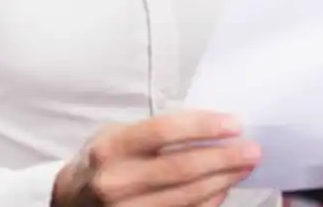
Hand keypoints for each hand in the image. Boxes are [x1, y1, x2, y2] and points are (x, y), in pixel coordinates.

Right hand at [53, 111, 260, 206]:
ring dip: (222, 181)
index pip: (164, 131)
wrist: (70, 198)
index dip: (203, 127)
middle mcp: (116, 181)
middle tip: (252, 150)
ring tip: (244, 167)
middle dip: (223, 159)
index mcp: (111, 147)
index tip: (233, 124)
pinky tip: (222, 188)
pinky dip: (207, 202)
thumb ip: (156, 131)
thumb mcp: (118, 133)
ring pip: (185, 198)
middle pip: (180, 169)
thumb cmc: (103, 159)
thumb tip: (211, 126)